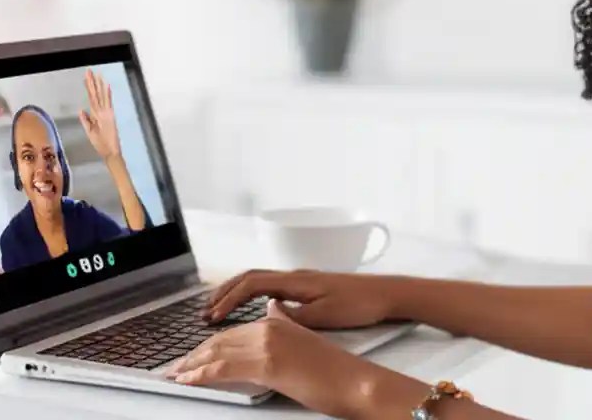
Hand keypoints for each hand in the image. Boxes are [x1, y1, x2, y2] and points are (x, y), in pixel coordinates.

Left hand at [79, 69, 121, 160]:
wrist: (110, 152)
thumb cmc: (101, 144)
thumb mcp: (90, 132)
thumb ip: (85, 121)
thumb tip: (81, 110)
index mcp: (96, 115)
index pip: (91, 98)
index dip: (89, 88)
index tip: (86, 77)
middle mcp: (101, 112)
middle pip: (95, 94)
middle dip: (92, 82)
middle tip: (89, 70)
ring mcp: (105, 113)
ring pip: (100, 96)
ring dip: (98, 85)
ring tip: (96, 74)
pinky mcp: (109, 116)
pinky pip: (107, 103)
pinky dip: (107, 95)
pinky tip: (106, 86)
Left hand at [168, 300, 381, 417]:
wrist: (356, 381)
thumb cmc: (335, 370)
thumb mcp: (307, 338)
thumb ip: (286, 323)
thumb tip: (271, 311)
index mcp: (278, 320)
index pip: (233, 331)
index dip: (210, 344)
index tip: (193, 356)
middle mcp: (270, 326)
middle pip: (221, 339)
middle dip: (195, 353)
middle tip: (176, 367)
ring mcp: (268, 343)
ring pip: (217, 350)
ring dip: (191, 363)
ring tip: (176, 375)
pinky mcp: (267, 363)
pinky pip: (223, 367)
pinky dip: (200, 373)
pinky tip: (188, 380)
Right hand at [204, 269, 397, 328]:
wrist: (386, 294)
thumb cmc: (360, 304)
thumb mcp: (326, 316)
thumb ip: (295, 315)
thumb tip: (270, 313)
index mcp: (296, 281)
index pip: (251, 285)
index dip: (229, 299)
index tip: (213, 316)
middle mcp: (295, 275)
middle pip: (249, 277)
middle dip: (224, 292)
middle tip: (205, 311)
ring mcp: (301, 279)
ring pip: (258, 279)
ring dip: (236, 292)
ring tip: (219, 308)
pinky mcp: (308, 286)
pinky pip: (270, 285)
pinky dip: (251, 293)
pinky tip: (250, 306)